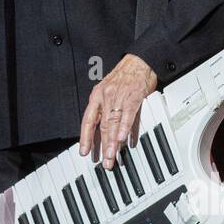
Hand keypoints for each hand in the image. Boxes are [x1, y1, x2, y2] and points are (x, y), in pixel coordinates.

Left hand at [79, 53, 156, 169]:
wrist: (139, 61)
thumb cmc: (125, 77)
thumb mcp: (110, 92)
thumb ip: (107, 111)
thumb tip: (108, 132)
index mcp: (97, 96)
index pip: (88, 120)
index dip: (85, 137)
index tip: (84, 152)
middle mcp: (105, 97)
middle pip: (102, 126)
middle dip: (103, 146)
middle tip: (104, 162)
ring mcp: (119, 97)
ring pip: (113, 123)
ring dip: (113, 142)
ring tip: (112, 156)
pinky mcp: (133, 97)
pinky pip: (128, 115)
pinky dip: (125, 128)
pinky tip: (123, 139)